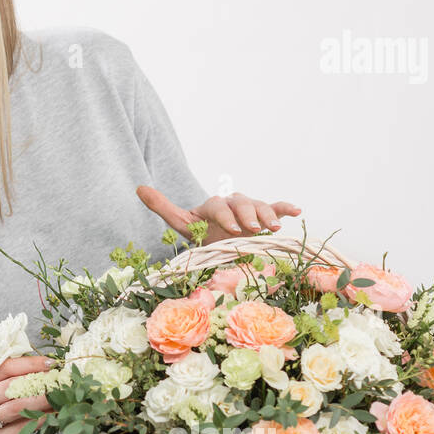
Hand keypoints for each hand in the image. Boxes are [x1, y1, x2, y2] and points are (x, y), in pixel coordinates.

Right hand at [0, 355, 54, 433]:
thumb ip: (14, 378)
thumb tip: (47, 367)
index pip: (4, 367)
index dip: (29, 363)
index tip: (51, 363)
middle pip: (10, 386)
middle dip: (38, 381)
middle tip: (59, 379)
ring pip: (16, 407)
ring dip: (41, 400)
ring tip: (58, 395)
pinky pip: (19, 429)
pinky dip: (37, 420)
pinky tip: (50, 415)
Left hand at [136, 185, 300, 244]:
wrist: (219, 246)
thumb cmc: (200, 236)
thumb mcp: (180, 223)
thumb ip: (162, 207)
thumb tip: (138, 187)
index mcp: (212, 206)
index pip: (217, 206)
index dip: (224, 216)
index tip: (233, 230)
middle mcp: (232, 205)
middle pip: (240, 203)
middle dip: (246, 216)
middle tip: (251, 230)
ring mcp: (249, 210)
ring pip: (259, 205)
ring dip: (267, 215)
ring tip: (273, 229)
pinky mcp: (265, 217)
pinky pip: (276, 207)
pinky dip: (285, 208)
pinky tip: (296, 211)